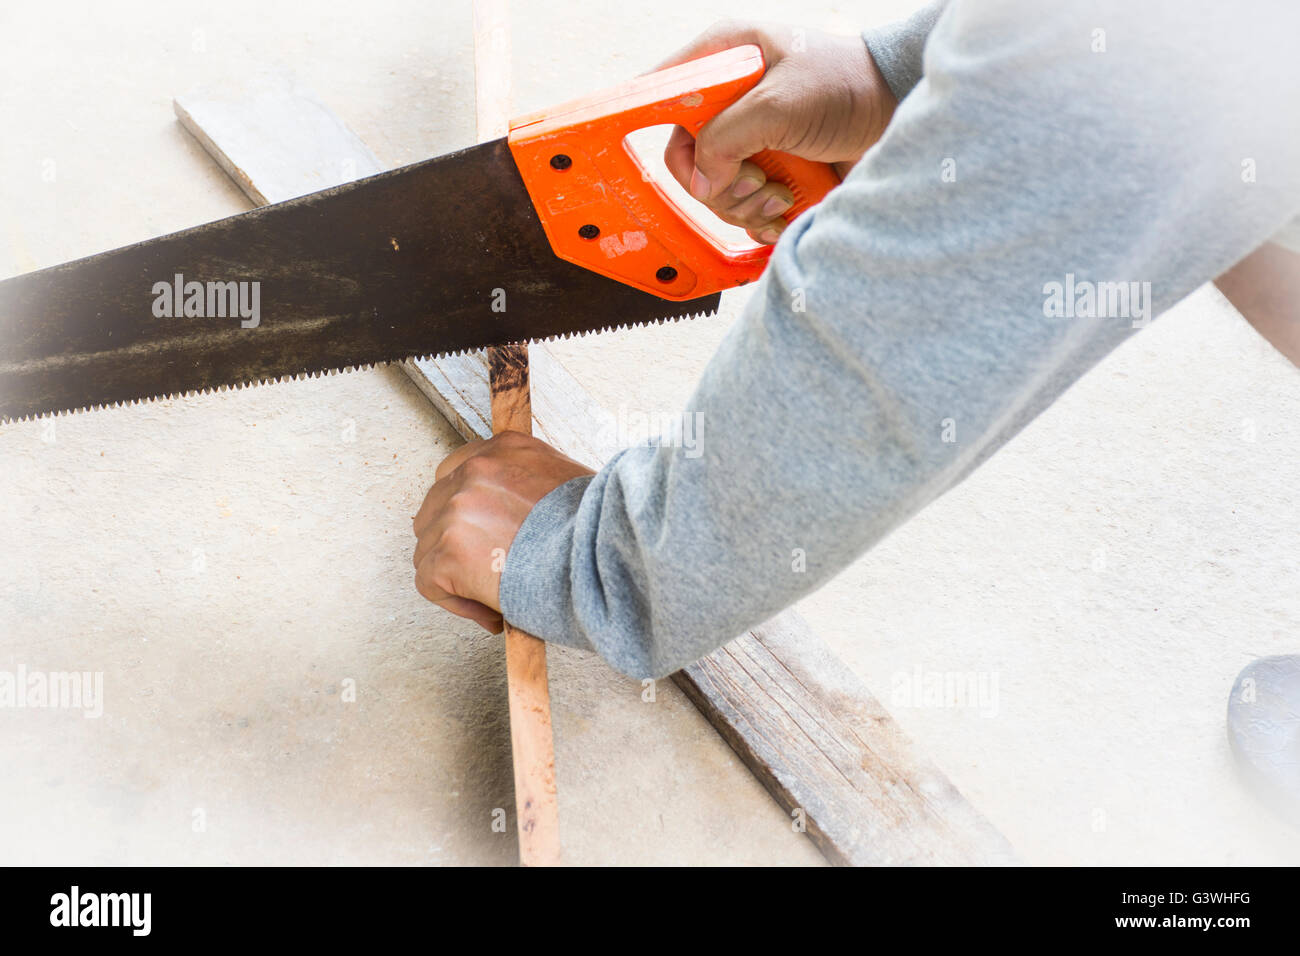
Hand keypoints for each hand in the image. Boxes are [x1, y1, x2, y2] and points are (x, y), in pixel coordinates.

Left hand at [412, 431, 594, 632]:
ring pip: (429, 546)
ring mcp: (456, 510)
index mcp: (505, 449)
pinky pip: (430, 582)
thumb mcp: (567, 483)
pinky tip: (492, 613)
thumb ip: (531, 488)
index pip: (461, 469)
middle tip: (485, 569)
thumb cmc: (598, 530)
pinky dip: (456, 602)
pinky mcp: (448, 552)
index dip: (467, 508)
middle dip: (455, 540)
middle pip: (436, 506)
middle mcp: (476, 471)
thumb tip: (518, 519)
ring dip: (455, 573)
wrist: (602, 556)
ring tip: (494, 596)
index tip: (481, 534)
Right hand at [658, 21, 897, 243]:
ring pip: (714, 189)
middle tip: (754, 182)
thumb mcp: (781, 103)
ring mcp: (749, 136)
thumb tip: (702, 181)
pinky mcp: (768, 168)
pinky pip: (741, 206)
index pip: (665, 93)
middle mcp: (730, 97)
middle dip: (717, 183)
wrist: (901, 112)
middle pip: (688, 157)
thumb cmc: (850, 85)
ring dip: (743, 205)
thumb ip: (729, 137)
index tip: (685, 161)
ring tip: (781, 195)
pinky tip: (784, 210)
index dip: (662, 129)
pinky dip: (758, 218)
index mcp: (724, 57)